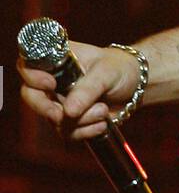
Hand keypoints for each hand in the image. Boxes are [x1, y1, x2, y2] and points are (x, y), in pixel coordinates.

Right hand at [18, 42, 142, 143]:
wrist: (135, 85)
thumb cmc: (119, 68)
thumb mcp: (107, 72)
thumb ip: (88, 88)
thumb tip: (68, 111)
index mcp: (58, 60)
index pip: (28, 65)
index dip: (32, 77)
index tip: (50, 84)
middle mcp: (53, 81)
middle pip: (31, 96)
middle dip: (46, 108)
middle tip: (64, 113)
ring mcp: (59, 101)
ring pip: (53, 119)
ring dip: (80, 121)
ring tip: (103, 110)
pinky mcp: (70, 119)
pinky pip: (67, 132)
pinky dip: (85, 131)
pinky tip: (102, 124)